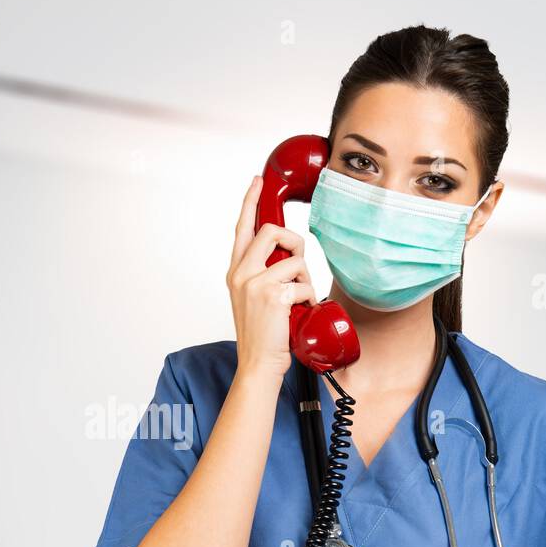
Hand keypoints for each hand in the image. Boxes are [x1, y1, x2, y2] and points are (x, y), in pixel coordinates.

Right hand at [225, 175, 317, 381]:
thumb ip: (265, 274)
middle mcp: (241, 273)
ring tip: (299, 301)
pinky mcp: (272, 295)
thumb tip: (289, 258)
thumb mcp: (254, 299)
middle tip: (298, 262)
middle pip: (271, 231)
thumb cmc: (262, 335)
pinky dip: (309, 298)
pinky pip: (303, 283)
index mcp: (236, 271)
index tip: (257, 183)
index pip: (242, 228)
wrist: (257, 364)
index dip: (250, 202)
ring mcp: (255, 283)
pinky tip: (301, 312)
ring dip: (305, 280)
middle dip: (293, 241)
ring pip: (294, 259)